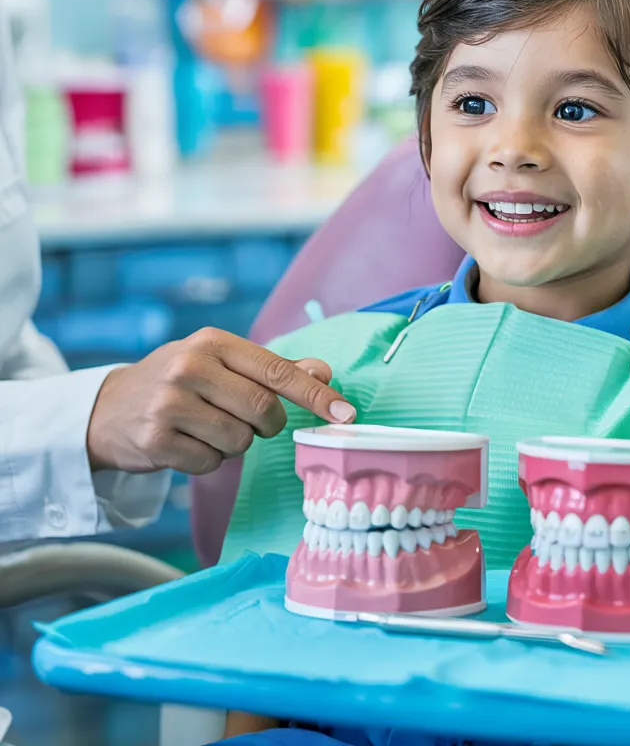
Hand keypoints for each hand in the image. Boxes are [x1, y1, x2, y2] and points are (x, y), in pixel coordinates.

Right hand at [87, 327, 355, 475]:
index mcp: (213, 342)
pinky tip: (187, 443)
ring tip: (208, 428)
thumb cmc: (180, 382)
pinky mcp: (155, 440)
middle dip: (267, 425)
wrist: (108, 408)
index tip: (345, 414)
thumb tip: (323, 372)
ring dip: (234, 443)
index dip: (315, 395)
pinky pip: (210, 463)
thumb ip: (273, 368)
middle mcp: (190, 367)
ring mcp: (169, 403)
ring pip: (240, 441)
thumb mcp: (222, 363)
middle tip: (249, 421)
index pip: (277, 370)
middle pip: (264, 411)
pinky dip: (208, 460)